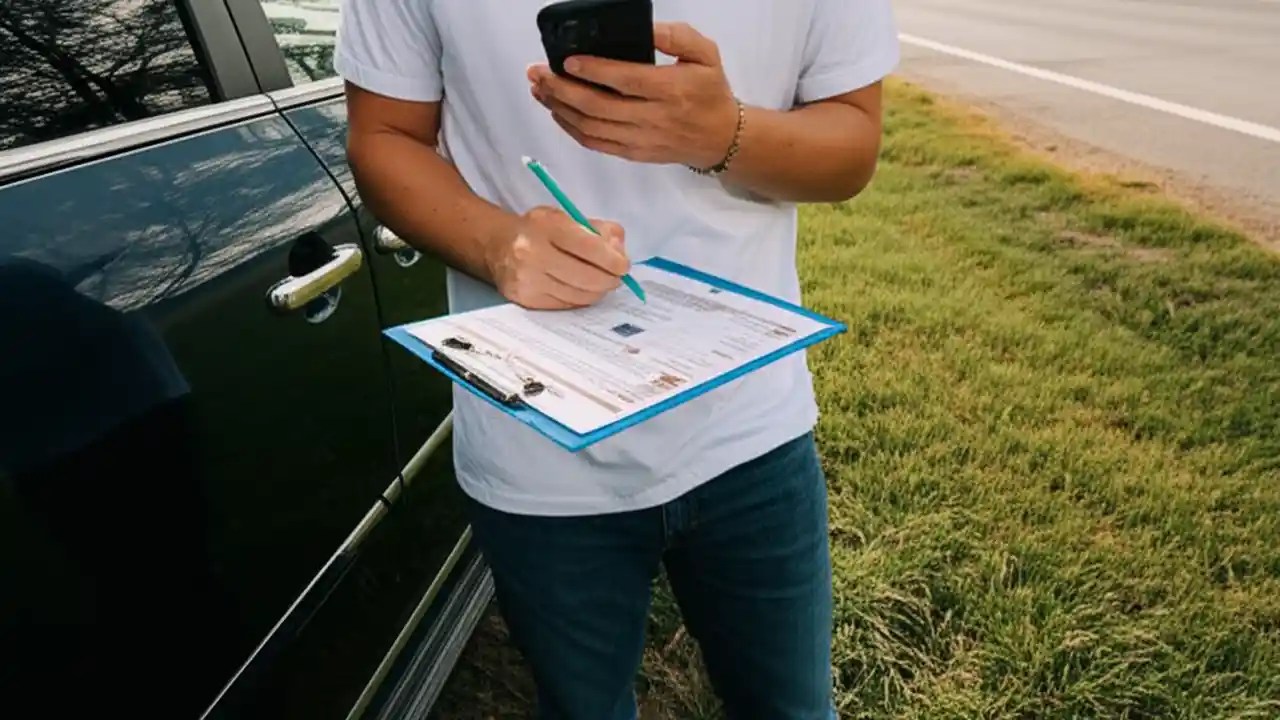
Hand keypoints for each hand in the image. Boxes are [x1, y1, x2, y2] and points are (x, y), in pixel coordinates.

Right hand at [486, 206, 629, 309]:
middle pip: (586, 276)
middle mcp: (532, 253)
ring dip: (597, 291)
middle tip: (616, 278)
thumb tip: (619, 253)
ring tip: (600, 283)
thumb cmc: (541, 230)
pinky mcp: (525, 299)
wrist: (498, 246)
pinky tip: (582, 290)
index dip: (612, 260)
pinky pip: (566, 305)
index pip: (588, 247)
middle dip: (609, 280)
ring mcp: (527, 279)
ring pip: (578, 295)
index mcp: (546, 225)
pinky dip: (580, 299)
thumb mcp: (568, 217)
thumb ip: (600, 230)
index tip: (624, 266)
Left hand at [528, 22, 738, 167]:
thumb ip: (675, 37)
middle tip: (537, 73)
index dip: (594, 71)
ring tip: (540, 89)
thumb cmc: (710, 91)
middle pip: (599, 107)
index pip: (626, 81)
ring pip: (591, 128)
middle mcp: (653, 118)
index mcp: (671, 90)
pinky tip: (556, 112)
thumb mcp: (705, 54)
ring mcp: (641, 140)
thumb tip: (643, 29)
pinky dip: (571, 129)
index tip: (567, 60)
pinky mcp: (633, 154)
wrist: (721, 138)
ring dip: (560, 109)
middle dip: (562, 89)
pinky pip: (595, 144)